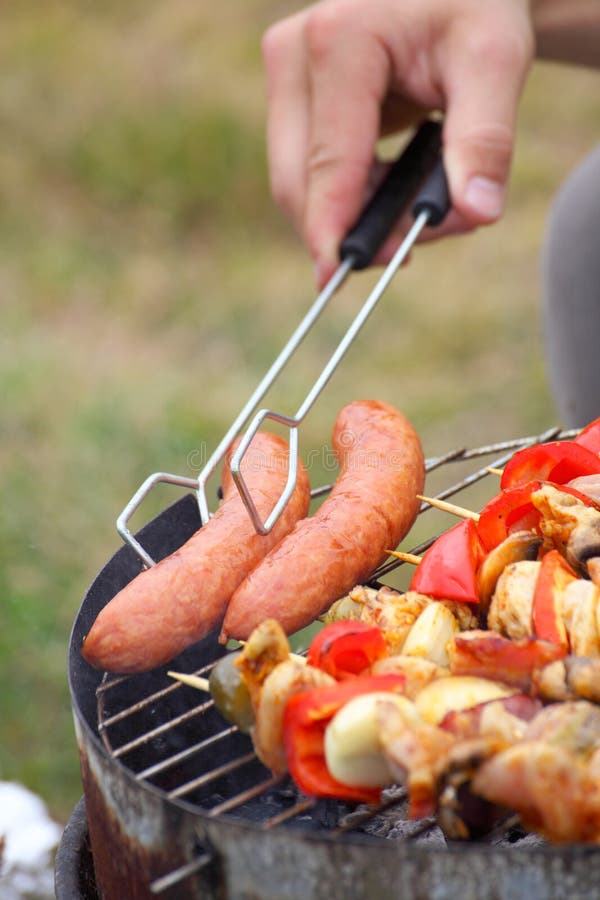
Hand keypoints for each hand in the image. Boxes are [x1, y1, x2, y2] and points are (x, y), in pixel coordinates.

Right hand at [263, 0, 533, 285]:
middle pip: (299, 180)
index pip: (329, 160)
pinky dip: (349, 197)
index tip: (333, 279)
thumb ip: (486, 139)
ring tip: (418, 210)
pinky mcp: (291, 96)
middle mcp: (295, 55)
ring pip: (298, 182)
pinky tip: (393, 191)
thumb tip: (477, 211)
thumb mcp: (495, 60)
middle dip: (350, 228)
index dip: (331, 226)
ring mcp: (286, 75)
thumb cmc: (473, 6)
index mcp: (339, 40)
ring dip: (352, 216)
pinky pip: (308, 170)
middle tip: (412, 248)